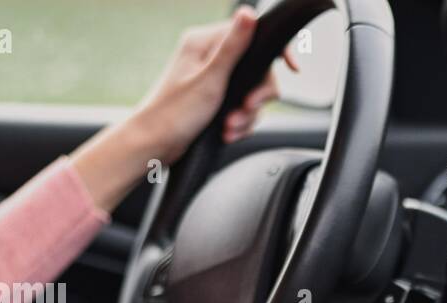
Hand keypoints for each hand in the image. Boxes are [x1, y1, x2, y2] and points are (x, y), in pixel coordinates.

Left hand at [134, 7, 288, 164]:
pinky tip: (227, 132)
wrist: (154, 145)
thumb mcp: (210, 79)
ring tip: (230, 128)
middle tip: (246, 110)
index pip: (251, 36)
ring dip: (246, 115)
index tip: (292, 69)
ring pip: (251, 93)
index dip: (274, 53)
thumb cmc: (174, 113)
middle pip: (256, 70)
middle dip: (255, 97)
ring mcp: (213, 79)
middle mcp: (209, 57)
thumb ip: (233, 47)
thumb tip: (249, 13)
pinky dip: (239, 123)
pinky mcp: (214, 100)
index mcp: (205, 43)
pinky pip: (241, 108)